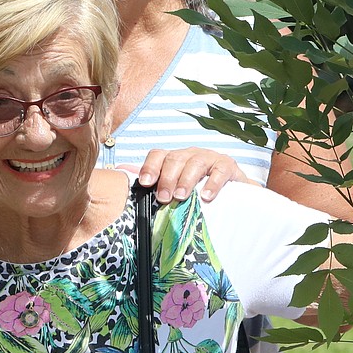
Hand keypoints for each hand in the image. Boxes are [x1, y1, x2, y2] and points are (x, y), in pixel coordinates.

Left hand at [127, 147, 248, 202]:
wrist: (233, 193)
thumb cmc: (199, 189)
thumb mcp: (174, 185)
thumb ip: (151, 179)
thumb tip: (120, 170)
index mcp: (175, 158)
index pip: (158, 155)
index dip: (150, 167)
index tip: (145, 183)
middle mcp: (191, 154)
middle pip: (175, 159)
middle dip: (167, 178)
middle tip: (163, 197)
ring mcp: (211, 158)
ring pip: (196, 162)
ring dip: (186, 180)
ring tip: (181, 196)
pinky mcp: (228, 166)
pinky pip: (220, 171)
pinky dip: (213, 183)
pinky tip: (207, 196)